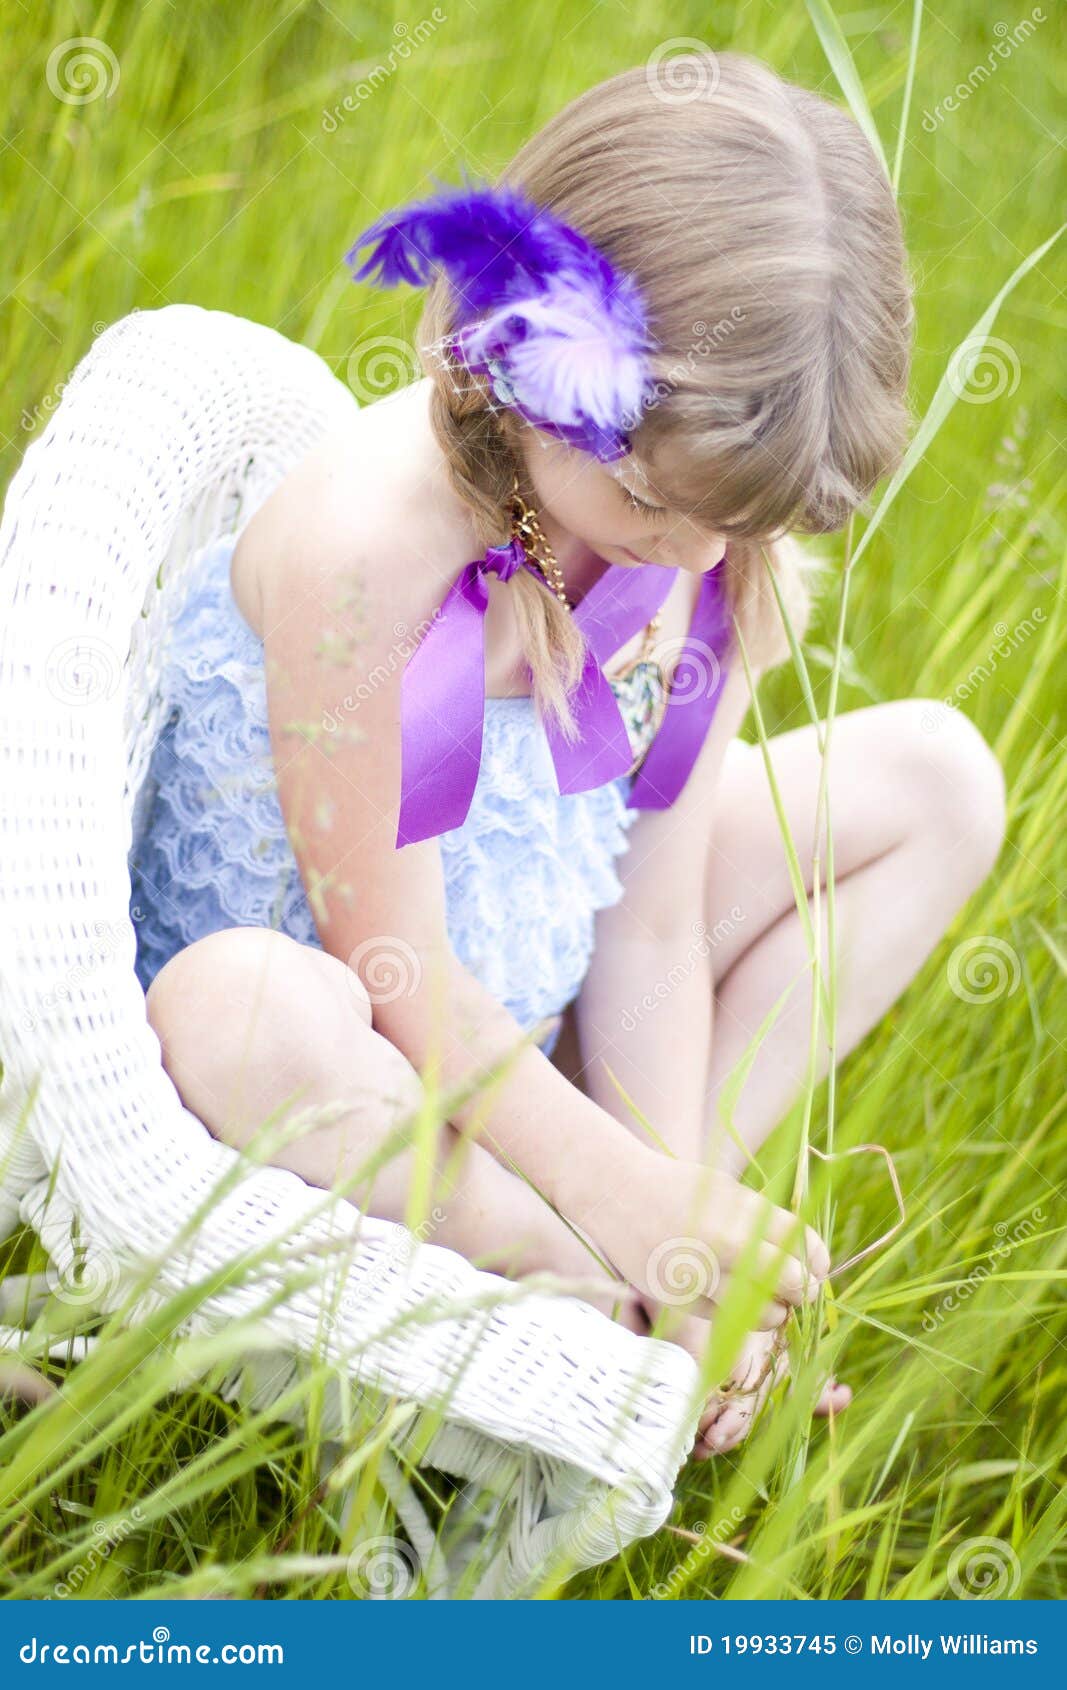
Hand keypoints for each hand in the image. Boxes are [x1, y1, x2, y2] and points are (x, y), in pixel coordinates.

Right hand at [596, 1151, 828, 1326]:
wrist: (616, 1193)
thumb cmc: (678, 1188)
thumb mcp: (726, 1190)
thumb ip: (763, 1220)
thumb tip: (807, 1258)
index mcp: (739, 1209)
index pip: (799, 1241)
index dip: (816, 1258)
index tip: (818, 1267)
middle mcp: (721, 1242)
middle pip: (788, 1279)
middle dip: (804, 1290)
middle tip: (803, 1291)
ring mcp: (698, 1273)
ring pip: (760, 1310)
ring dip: (776, 1311)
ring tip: (774, 1304)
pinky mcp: (677, 1298)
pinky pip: (724, 1318)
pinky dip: (736, 1315)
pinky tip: (736, 1303)